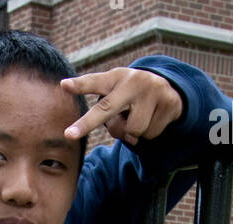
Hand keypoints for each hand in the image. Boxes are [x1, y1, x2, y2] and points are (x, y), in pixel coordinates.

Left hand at [61, 68, 182, 147]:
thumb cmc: (133, 98)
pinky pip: (150, 134)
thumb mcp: (119, 98)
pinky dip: (150, 133)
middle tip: (68, 135)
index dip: (80, 85)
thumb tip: (130, 136)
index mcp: (116, 77)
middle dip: (87, 123)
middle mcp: (133, 81)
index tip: (64, 85)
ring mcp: (152, 90)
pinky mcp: (168, 102)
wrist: (169, 89)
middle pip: (107, 108)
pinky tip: (153, 118)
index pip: (95, 82)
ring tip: (140, 117)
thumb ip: (114, 115)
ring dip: (133, 133)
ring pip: (132, 130)